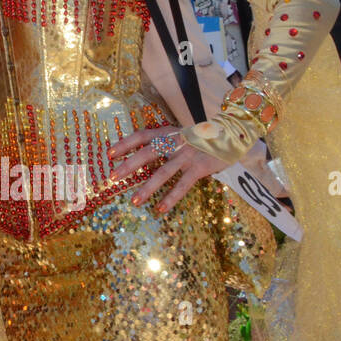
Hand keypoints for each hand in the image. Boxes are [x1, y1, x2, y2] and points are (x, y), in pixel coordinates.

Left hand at [109, 125, 231, 213]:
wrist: (231, 133)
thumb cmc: (199, 137)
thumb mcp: (178, 135)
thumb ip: (161, 142)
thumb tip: (138, 156)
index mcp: (166, 133)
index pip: (141, 135)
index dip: (124, 144)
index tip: (109, 154)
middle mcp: (174, 142)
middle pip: (147, 153)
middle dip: (129, 165)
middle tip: (113, 178)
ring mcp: (187, 154)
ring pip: (163, 172)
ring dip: (148, 187)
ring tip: (135, 201)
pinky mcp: (200, 167)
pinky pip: (182, 184)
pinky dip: (171, 196)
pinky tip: (161, 208)